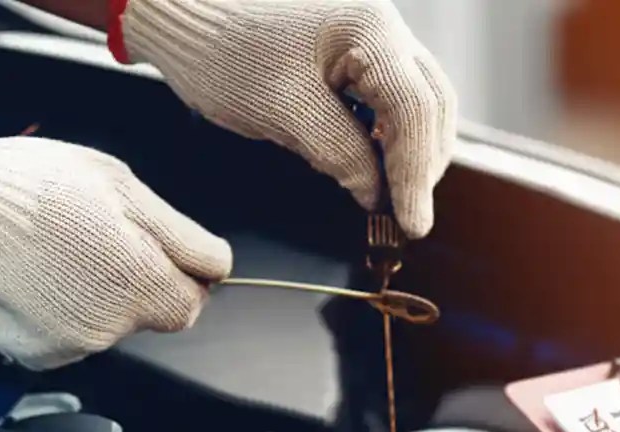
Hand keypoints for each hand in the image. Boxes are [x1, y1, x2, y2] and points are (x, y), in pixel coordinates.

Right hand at [0, 115, 232, 370]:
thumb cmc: (41, 187)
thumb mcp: (130, 192)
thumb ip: (185, 240)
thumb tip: (219, 268)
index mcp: (143, 288)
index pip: (193, 302)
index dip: (181, 273)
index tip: (155, 248)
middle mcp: (111, 329)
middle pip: (148, 314)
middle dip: (136, 282)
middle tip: (97, 239)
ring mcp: (71, 346)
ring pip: (107, 325)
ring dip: (96, 296)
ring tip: (59, 251)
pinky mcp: (35, 355)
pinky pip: (67, 336)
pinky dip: (59, 312)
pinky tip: (36, 275)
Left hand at [110, 0, 457, 238]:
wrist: (187, 20)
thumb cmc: (224, 54)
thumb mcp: (284, 113)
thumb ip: (340, 153)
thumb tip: (377, 193)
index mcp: (369, 29)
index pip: (415, 109)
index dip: (417, 173)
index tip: (412, 223)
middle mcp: (383, 26)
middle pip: (432, 104)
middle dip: (424, 165)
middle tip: (408, 217)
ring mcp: (375, 37)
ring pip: (421, 103)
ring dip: (415, 153)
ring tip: (397, 198)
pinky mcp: (360, 53)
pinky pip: (396, 99)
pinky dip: (395, 138)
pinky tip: (380, 167)